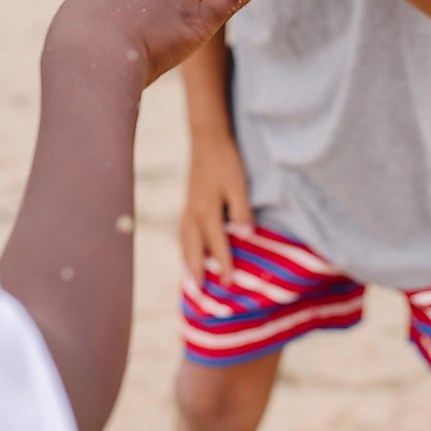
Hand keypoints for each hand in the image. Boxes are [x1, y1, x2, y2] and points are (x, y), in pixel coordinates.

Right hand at [180, 132, 251, 287]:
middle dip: (197, 270)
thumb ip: (241, 210)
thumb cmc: (226, 159)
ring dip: (187, 260)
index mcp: (207, 209)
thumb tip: (246, 236)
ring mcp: (189, 205)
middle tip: (200, 293)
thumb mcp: (238, 184)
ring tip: (190, 279)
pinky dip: (184, 244)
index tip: (229, 284)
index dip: (224, 264)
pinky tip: (189, 248)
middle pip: (193, 247)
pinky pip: (183, 230)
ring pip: (184, 239)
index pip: (217, 243)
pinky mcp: (189, 200)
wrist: (208, 137)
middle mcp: (194, 211)